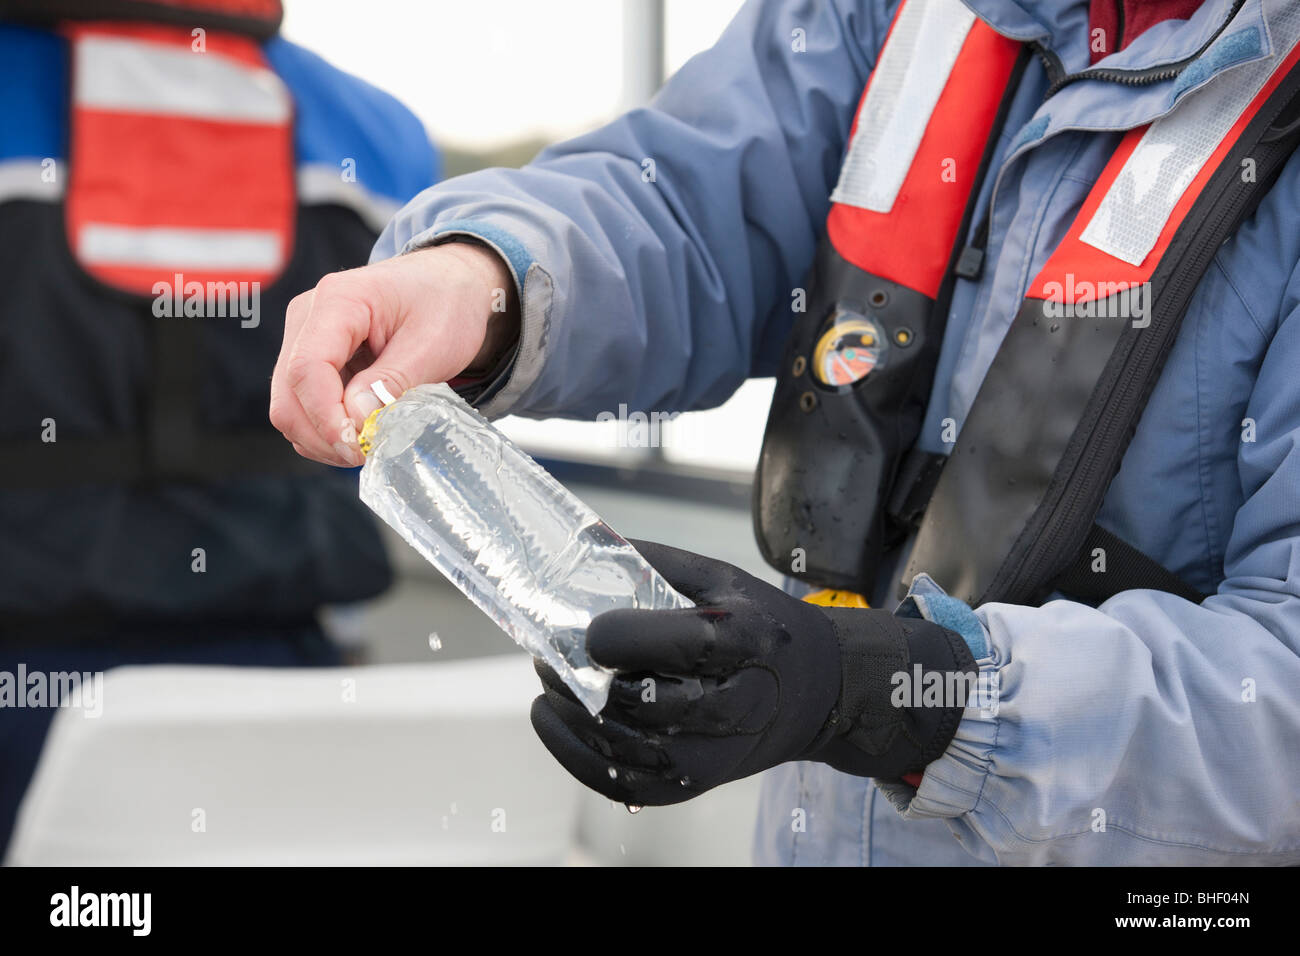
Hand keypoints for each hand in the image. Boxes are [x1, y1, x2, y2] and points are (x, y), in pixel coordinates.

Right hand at [269, 242, 518, 465]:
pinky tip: (360, 432)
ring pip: (289, 406)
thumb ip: (392, 381)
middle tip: (367, 453)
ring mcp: (304, 338)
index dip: (325, 416)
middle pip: (289, 393)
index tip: (356, 446)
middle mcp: (308, 316)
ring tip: (368, 445)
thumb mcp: (433, 343)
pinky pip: (302, 406)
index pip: (307, 368)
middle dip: (323, 435)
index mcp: (338, 300)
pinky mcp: (311, 359)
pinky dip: (325, 430)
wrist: (448, 284)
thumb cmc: (446, 304)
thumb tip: (356, 420)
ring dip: (322, 437)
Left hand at [530, 541, 975, 805]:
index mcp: (749, 642)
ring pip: (633, 750)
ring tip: (547, 689)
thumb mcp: (723, 579)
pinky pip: (630, 785)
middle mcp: (740, 704)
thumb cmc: (759, 624)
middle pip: (648, 704)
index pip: (682, 645)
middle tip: (550, 656)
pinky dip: (580, 758)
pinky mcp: (700, 783)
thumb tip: (586, 543)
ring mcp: (720, 753)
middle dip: (586, 682)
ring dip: (574, 721)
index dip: (622, 638)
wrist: (818, 691)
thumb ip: (656, 563)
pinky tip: (555, 723)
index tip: (588, 629)